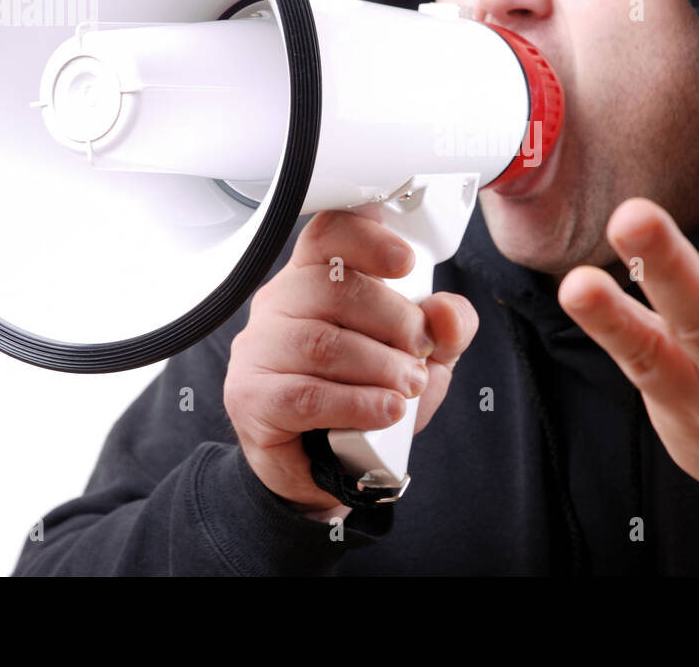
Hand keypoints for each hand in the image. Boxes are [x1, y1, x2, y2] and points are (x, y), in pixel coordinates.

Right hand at [224, 210, 478, 518]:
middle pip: (332, 286)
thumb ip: (447, 328)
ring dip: (380, 367)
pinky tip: (385, 411)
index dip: (367, 240)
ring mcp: (259, 349)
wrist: (327, 463)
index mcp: (316, 276)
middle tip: (419, 353)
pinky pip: (306, 394)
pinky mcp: (251, 397)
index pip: (329, 234)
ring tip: (406, 387)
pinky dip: (357, 404)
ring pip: (322, 343)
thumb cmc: (367, 395)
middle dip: (394, 320)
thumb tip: (445, 312)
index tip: (405, 262)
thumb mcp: (424, 356)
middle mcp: (280, 304)